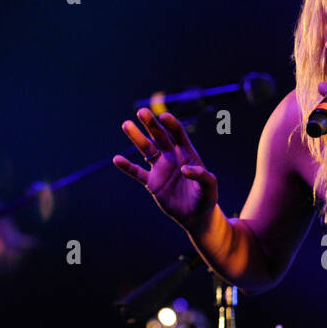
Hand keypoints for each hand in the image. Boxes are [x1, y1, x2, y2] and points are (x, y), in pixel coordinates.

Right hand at [114, 109, 218, 230]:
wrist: (196, 216)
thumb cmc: (206, 198)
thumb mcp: (209, 186)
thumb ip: (201, 175)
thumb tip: (185, 169)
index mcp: (187, 153)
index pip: (178, 134)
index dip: (171, 124)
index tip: (163, 117)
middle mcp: (171, 156)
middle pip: (160, 136)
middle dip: (151, 124)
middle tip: (141, 112)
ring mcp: (160, 168)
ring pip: (146, 149)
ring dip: (136, 137)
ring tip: (126, 124)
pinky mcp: (152, 182)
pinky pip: (137, 172)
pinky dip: (127, 166)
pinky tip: (117, 159)